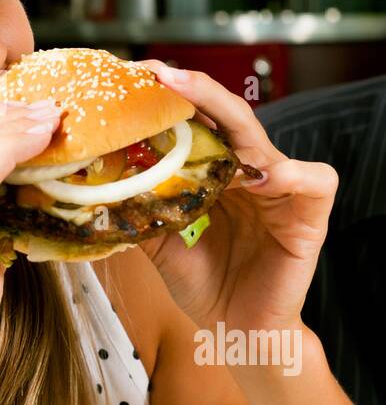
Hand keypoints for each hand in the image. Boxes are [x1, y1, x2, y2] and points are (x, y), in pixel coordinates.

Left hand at [135, 61, 338, 334]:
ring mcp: (281, 190)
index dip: (171, 98)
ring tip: (198, 112)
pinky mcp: (309, 216)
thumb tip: (90, 187)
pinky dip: (291, 174)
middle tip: (160, 73)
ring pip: (265, 139)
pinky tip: (263, 177)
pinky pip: (314, 181)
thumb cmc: (205, 283)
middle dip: (195, 90)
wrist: (237, 331)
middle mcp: (249, 172)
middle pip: (228, 116)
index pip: (198, 121)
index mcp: (216, 172)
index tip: (136, 77)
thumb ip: (136, 210)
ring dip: (231, 120)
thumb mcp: (160, 243)